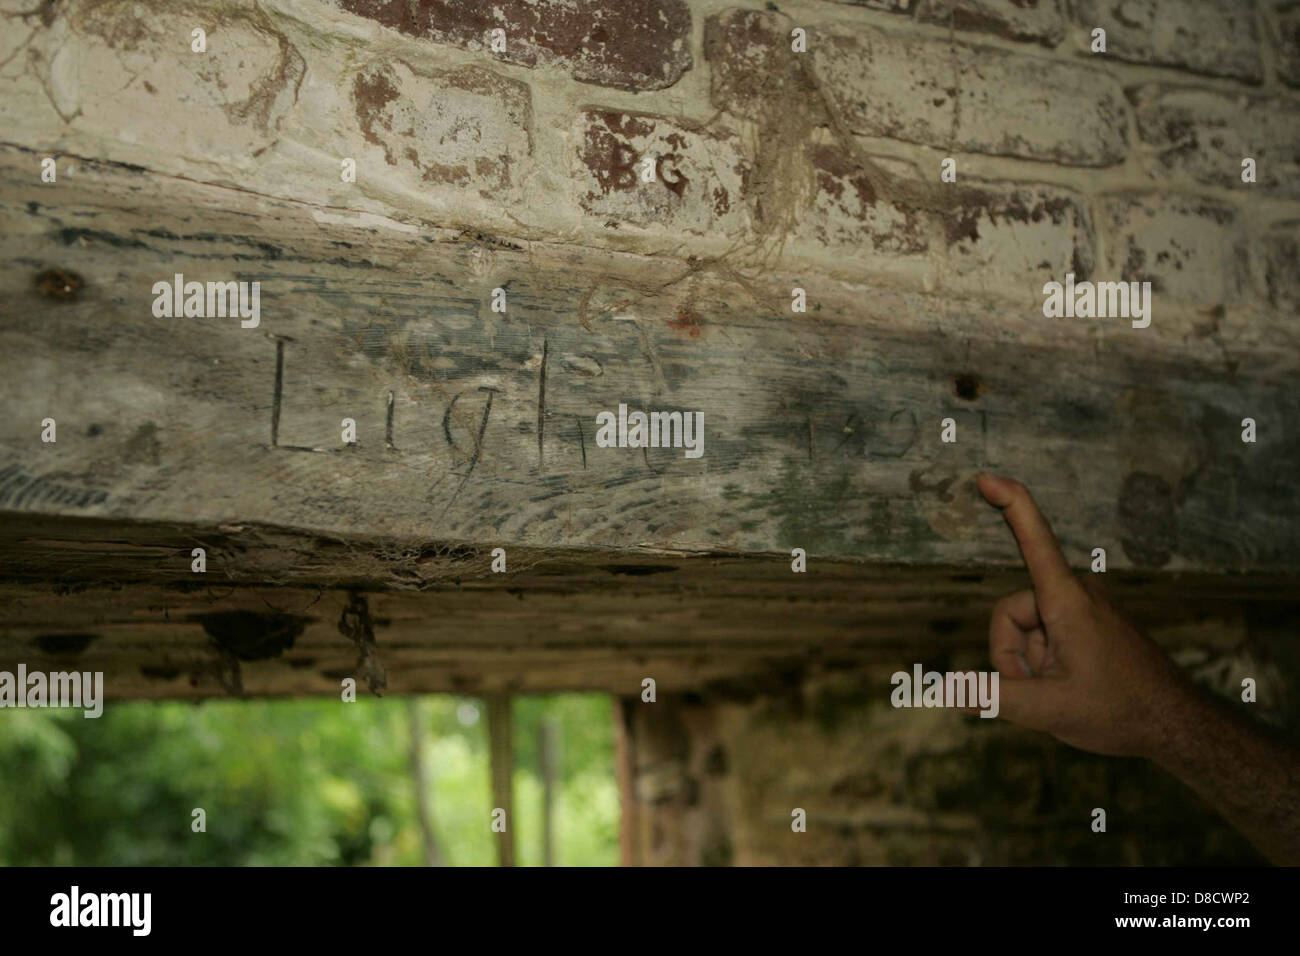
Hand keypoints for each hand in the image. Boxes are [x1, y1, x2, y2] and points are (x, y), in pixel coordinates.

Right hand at [976, 474, 1196, 757]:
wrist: (1176, 724)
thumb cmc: (1120, 712)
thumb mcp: (1049, 710)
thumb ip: (993, 696)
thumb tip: (945, 689)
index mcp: (1067, 601)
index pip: (1034, 539)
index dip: (1011, 504)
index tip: (987, 478)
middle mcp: (1076, 594)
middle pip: (1010, 612)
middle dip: (1012, 654)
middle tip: (1043, 690)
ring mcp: (1083, 608)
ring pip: (1025, 628)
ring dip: (1030, 663)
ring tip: (1063, 691)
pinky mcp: (1088, 623)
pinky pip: (1045, 635)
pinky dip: (1045, 663)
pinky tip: (1071, 687)